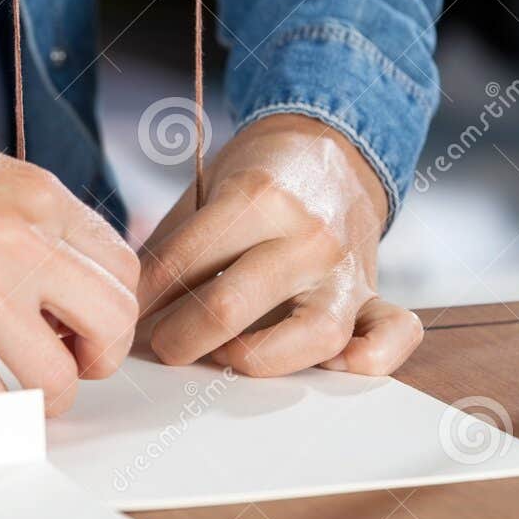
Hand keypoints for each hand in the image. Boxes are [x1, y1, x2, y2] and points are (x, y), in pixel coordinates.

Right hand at [0, 96, 139, 414]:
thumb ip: (35, 225)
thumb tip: (64, 287)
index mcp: (40, 198)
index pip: (123, 271)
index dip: (108, 311)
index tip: (79, 324)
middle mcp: (21, 239)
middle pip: (115, 323)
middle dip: (99, 358)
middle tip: (68, 362)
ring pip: (60, 378)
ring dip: (48, 397)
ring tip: (21, 387)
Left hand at [137, 114, 421, 376]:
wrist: (329, 150)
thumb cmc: (258, 181)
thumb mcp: (205, 196)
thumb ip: (171, 251)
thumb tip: (130, 317)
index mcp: (259, 198)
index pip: (182, 264)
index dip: (142, 299)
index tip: (124, 319)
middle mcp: (308, 235)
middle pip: (230, 306)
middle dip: (180, 337)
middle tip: (163, 346)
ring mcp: (345, 269)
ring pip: (311, 335)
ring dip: (256, 359)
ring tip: (225, 358)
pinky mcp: (373, 293)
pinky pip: (394, 332)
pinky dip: (376, 356)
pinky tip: (342, 368)